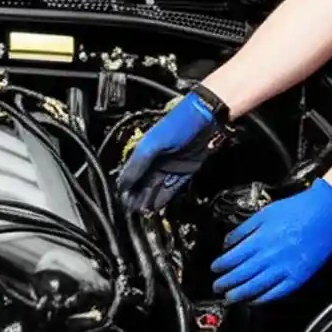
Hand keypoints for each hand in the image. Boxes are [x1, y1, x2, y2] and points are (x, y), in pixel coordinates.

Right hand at [117, 91, 223, 211]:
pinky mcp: (184, 171)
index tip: (123, 202)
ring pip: (156, 188)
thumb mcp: (153, 144)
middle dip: (136, 197)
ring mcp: (170, 166)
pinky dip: (163, 198)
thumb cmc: (180, 123)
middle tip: (132, 211)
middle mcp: (155, 160)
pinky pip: (171, 188)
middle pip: (142, 184)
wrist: (208, 118)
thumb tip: (124, 184)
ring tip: (143, 213)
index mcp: (143, 151)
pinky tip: (156, 206)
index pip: (130, 174)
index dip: (126, 188)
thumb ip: (138, 165)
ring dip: (149, 200)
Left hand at [210, 178, 331, 303]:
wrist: (326, 212)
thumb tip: (229, 242)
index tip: (214, 269)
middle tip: (217, 287)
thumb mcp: (264, 213)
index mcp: (259, 240)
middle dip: (225, 283)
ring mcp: (284, 268)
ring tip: (230, 297)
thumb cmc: (298, 209)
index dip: (221, 266)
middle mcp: (269, 256)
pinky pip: (277, 292)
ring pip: (256, 286)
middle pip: (241, 275)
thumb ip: (244, 229)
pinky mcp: (298, 276)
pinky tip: (255, 300)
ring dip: (240, 294)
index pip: (232, 258)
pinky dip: (264, 298)